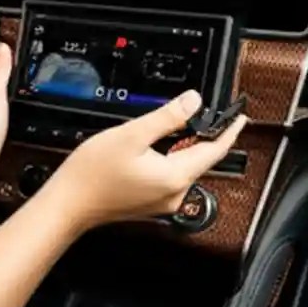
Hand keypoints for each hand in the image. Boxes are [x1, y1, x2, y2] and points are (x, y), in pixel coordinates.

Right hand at [37, 90, 246, 232]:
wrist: (68, 204)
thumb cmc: (92, 174)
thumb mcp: (131, 134)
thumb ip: (167, 117)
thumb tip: (193, 102)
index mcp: (175, 177)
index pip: (215, 151)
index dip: (229, 131)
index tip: (239, 117)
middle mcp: (174, 194)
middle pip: (201, 159)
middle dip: (204, 135)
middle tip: (203, 112)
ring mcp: (163, 202)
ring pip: (185, 167)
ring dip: (184, 147)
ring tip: (176, 127)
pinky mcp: (152, 204)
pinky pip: (171, 177)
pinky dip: (170, 160)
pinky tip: (155, 149)